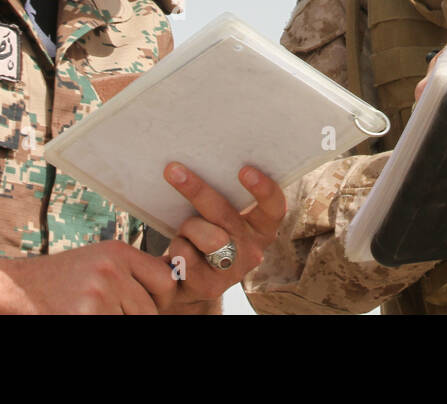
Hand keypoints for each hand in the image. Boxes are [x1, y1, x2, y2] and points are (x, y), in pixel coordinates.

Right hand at [0, 239, 177, 313]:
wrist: (16, 290)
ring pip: (135, 322)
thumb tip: (173, 283)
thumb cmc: (62, 281)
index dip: (160, 299)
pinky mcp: (85, 317)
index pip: (166, 281)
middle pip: (151, 310)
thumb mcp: (100, 263)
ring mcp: (97, 295)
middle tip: (113, 311)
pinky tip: (83, 316)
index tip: (145, 303)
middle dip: (138, 317)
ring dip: (118, 322)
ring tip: (94, 311)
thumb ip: (133, 272)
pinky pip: (113, 327)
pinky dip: (103, 325)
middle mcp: (111, 270)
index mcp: (118, 252)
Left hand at [156, 162, 285, 313]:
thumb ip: (223, 195)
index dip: (263, 189)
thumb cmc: (209, 232)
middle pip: (225, 216)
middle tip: (173, 170)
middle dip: (197, 191)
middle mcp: (252, 250)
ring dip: (187, 228)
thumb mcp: (223, 215)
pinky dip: (175, 250)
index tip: (244, 170)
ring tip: (184, 231)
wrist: (191, 281)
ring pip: (204, 237)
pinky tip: (176, 254)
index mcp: (262, 228)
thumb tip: (199, 159)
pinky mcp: (209, 287)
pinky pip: (185, 257)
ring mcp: (232, 271)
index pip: (274, 208)